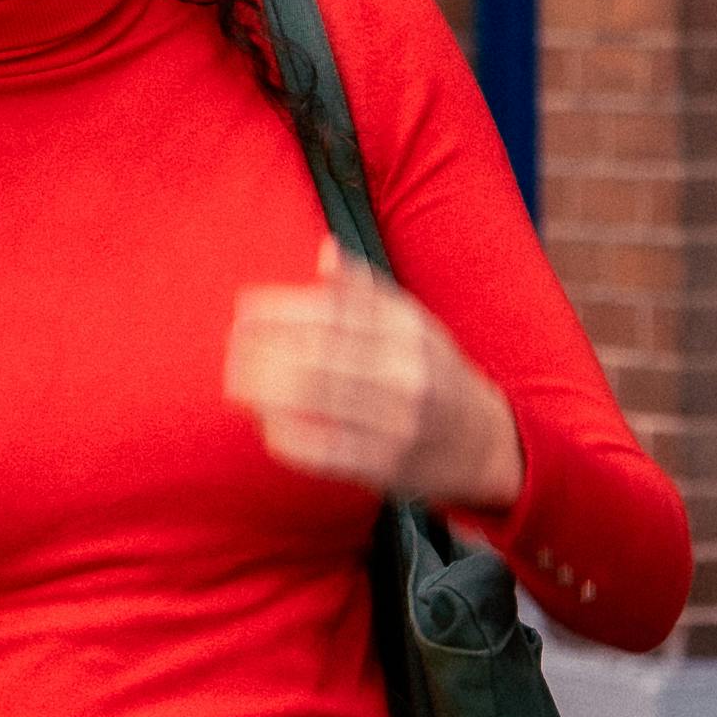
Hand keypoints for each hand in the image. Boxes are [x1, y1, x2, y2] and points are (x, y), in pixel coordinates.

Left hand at [224, 233, 524, 514]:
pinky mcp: (388, 465)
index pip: (334, 311)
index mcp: (408, 329)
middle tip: (232, 352)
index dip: (282, 309)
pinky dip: (291, 436)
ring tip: (236, 386)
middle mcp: (406, 371)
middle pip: (320, 354)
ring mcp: (398, 420)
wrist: (484, 444)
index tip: (243, 310)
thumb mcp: (414, 324)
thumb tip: (324, 251)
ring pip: (319, 399)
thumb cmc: (435, 375)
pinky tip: (267, 426)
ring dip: (267, 392)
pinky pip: (327, 449)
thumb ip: (366, 292)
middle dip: (266, 351)